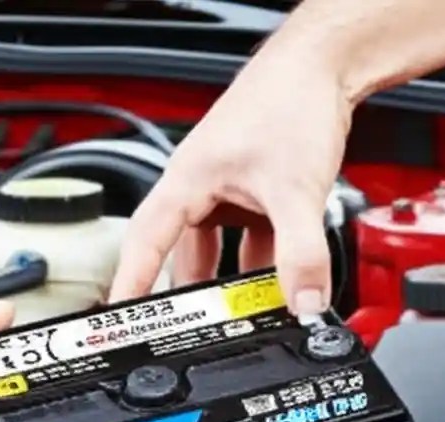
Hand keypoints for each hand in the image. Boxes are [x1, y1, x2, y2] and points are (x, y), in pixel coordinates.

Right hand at [109, 45, 353, 315]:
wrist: (324, 66)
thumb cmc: (288, 102)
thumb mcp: (295, 190)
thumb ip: (301, 253)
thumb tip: (303, 301)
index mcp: (185, 182)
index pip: (144, 244)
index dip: (131, 284)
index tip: (120, 321)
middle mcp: (199, 188)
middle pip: (182, 255)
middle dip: (190, 295)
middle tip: (189, 331)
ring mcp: (228, 191)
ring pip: (220, 250)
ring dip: (232, 280)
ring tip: (239, 314)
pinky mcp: (256, 191)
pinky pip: (250, 239)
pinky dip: (263, 262)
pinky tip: (279, 282)